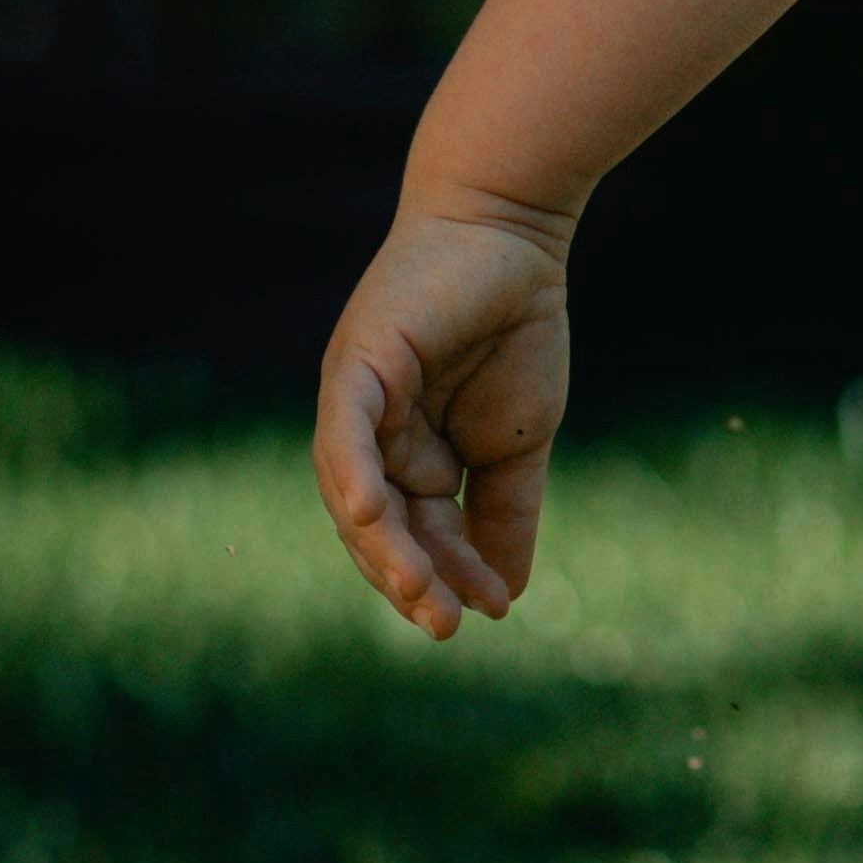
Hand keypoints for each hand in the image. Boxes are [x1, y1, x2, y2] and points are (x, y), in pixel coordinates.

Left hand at [314, 204, 573, 636]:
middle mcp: (370, 436)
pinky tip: (376, 517)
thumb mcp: (518, 443)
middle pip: (380, 527)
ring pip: (355, 495)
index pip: (418, 533)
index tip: (489, 610)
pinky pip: (343, 435)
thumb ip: (508, 513)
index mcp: (407, 456)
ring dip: (383, 548)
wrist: (515, 237)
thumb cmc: (515, 329)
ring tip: (418, 592)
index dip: (449, 575)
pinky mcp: (354, 367)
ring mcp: (356, 403)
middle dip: (410, 578)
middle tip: (443, 624)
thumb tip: (508, 593)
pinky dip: (354, 477)